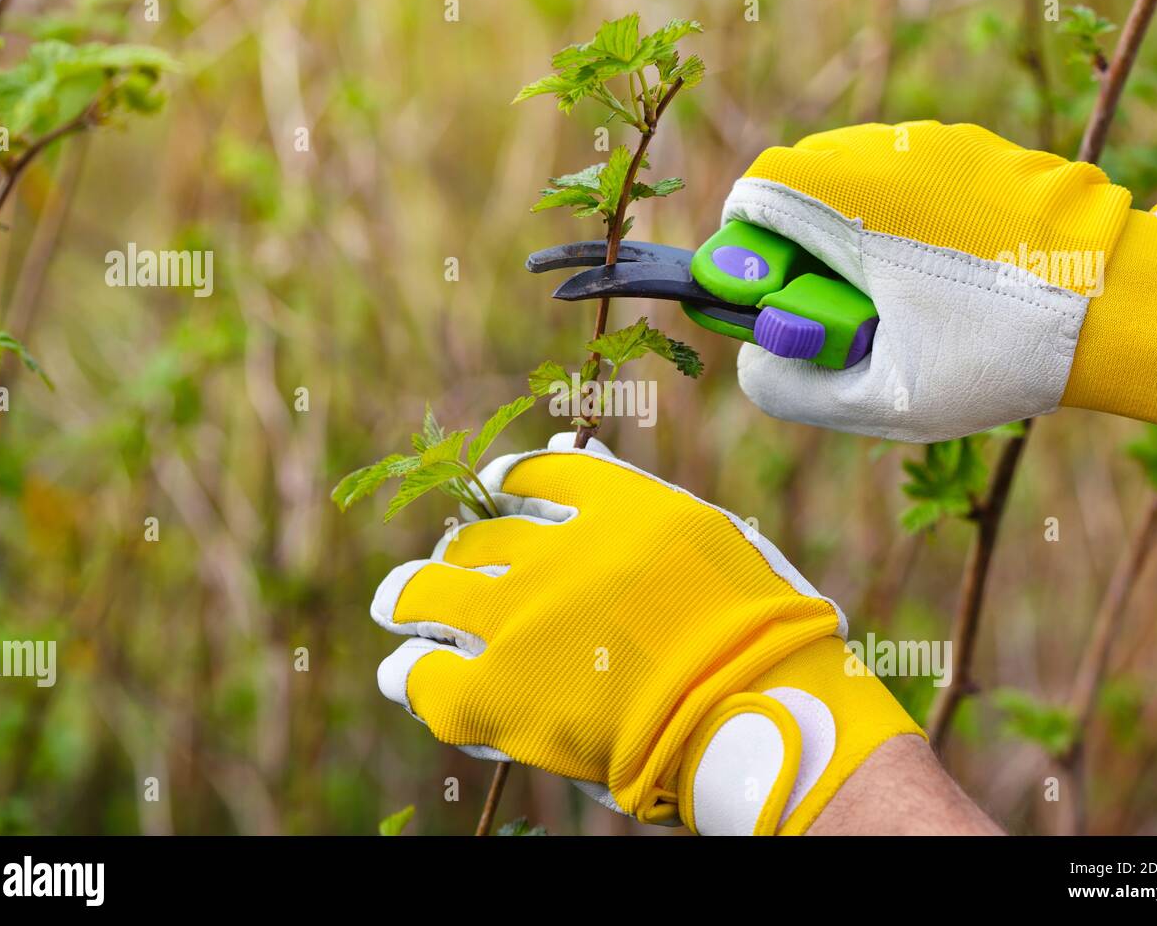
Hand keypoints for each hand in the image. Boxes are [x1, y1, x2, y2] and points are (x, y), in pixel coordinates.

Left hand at [371, 435, 920, 833]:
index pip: (537, 471)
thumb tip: (567, 442)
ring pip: (429, 591)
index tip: (499, 487)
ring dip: (408, 595)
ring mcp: (520, 618)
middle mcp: (554, 551)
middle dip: (462, 547)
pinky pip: (424, 677)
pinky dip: (410, 674)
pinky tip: (404, 672)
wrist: (758, 714)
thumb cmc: (758, 630)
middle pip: (476, 535)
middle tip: (452, 561)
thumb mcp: (712, 534)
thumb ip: (632, 490)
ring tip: (398, 603)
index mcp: (615, 505)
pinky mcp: (498, 692)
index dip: (510, 479)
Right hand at [729, 120, 1156, 441]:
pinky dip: (896, 217)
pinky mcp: (974, 148)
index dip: (742, 255)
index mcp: (851, 203)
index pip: (752, 197)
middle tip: (835, 308)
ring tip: (895, 294)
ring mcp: (934, 143)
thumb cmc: (997, 353)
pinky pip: (904, 173)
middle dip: (796, 247)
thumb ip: (791, 388)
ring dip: (846, 231)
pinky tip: (938, 271)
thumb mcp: (884, 400)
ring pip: (850, 174)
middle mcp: (885, 154)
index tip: (769, 303)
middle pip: (796, 183)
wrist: (1120, 306)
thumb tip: (754, 358)